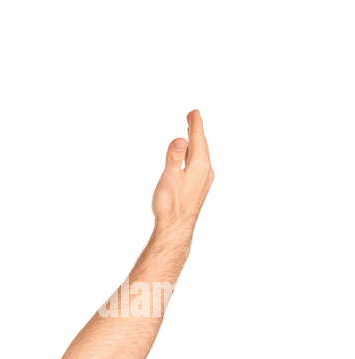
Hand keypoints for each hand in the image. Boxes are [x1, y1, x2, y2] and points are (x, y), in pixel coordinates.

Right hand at [152, 110, 213, 236]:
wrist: (176, 229)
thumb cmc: (171, 206)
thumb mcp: (169, 178)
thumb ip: (174, 157)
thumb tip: (181, 139)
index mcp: (199, 166)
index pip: (197, 140)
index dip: (195, 125)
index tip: (194, 113)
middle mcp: (205, 172)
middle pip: (202, 146)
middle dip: (196, 131)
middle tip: (193, 118)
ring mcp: (204, 181)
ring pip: (202, 155)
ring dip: (196, 143)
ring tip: (191, 135)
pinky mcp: (199, 188)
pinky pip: (200, 165)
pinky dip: (196, 155)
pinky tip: (191, 160)